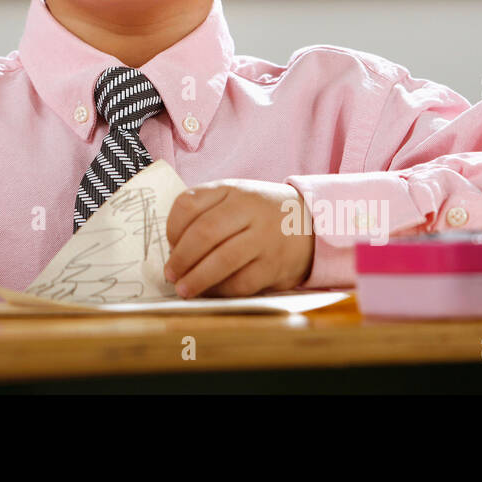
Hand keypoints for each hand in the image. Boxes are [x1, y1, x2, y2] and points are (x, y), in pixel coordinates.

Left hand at [163, 179, 313, 297]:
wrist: (312, 222)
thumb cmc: (260, 213)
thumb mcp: (235, 198)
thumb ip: (206, 212)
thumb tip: (173, 249)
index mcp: (231, 190)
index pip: (188, 203)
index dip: (172, 227)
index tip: (169, 244)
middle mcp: (248, 209)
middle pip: (204, 233)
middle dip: (181, 258)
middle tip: (170, 273)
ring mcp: (264, 237)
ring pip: (222, 260)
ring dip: (197, 278)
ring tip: (183, 288)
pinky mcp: (275, 265)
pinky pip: (242, 282)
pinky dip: (221, 290)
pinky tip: (211, 292)